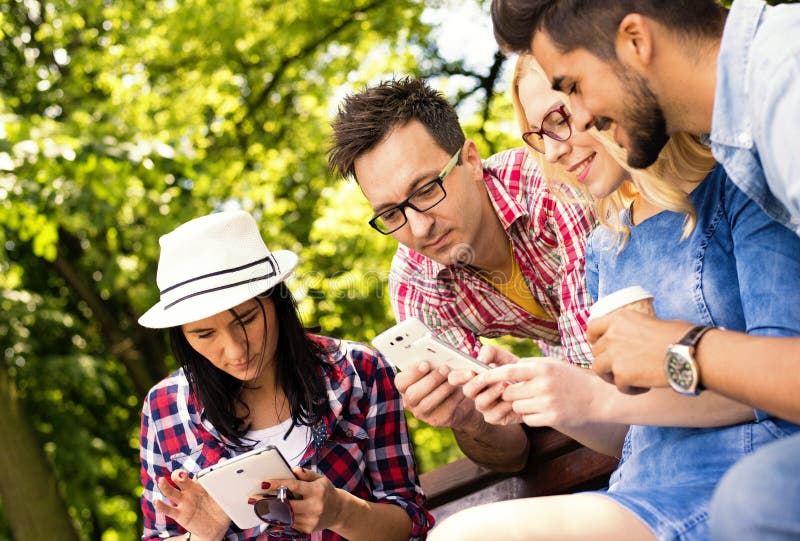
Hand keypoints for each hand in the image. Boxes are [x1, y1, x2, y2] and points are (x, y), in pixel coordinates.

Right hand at [154, 469, 229, 539]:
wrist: (217, 527)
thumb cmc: (220, 507)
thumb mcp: (223, 492)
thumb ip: (221, 477)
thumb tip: (222, 460)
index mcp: (199, 484)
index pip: (193, 474)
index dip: (191, 470)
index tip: (190, 469)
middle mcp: (189, 492)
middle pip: (180, 480)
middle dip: (178, 475)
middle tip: (181, 475)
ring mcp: (184, 503)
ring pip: (171, 492)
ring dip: (165, 487)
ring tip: (161, 481)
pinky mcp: (180, 515)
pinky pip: (169, 510)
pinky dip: (161, 506)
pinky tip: (157, 501)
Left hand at [256, 467, 341, 534]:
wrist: (339, 511)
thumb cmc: (326, 492)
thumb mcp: (320, 478)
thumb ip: (306, 474)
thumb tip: (293, 469)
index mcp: (316, 490)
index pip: (293, 486)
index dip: (277, 484)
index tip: (264, 483)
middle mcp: (314, 506)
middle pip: (286, 504)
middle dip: (267, 502)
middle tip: (253, 499)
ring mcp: (311, 520)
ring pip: (285, 516)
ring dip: (269, 512)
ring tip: (257, 507)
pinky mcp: (307, 529)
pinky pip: (288, 525)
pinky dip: (278, 521)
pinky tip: (268, 518)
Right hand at [394, 361, 479, 429]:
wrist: (459, 399)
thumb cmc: (444, 378)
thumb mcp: (437, 369)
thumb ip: (433, 364)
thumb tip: (439, 360)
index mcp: (405, 386)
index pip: (401, 381)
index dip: (412, 373)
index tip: (425, 363)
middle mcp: (410, 401)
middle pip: (413, 394)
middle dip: (431, 380)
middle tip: (445, 369)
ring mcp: (422, 413)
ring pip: (428, 403)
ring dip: (443, 389)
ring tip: (455, 379)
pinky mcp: (437, 421)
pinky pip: (445, 410)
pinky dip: (454, 398)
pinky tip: (461, 390)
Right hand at [452, 345, 520, 425]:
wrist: (534, 385)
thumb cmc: (515, 369)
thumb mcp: (504, 357)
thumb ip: (490, 352)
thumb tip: (479, 359)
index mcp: (472, 377)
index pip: (455, 378)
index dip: (458, 376)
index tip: (471, 371)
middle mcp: (475, 393)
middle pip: (467, 391)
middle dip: (476, 384)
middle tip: (486, 376)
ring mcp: (484, 406)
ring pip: (480, 403)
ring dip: (491, 393)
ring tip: (505, 384)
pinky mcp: (495, 418)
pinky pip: (494, 415)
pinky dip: (503, 407)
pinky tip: (513, 399)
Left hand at [470, 358, 603, 427]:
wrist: (597, 398)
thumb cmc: (570, 379)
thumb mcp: (550, 365)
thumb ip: (527, 366)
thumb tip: (499, 368)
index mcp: (542, 368)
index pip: (509, 371)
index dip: (491, 375)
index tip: (479, 378)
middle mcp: (544, 384)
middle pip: (509, 393)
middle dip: (510, 393)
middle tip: (521, 391)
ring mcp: (548, 402)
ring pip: (517, 407)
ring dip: (521, 405)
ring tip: (537, 400)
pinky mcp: (552, 418)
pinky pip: (528, 419)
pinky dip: (531, 416)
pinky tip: (544, 409)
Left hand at [587, 310, 692, 393]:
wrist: (689, 353)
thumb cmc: (680, 336)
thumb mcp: (650, 321)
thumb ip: (633, 330)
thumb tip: (634, 340)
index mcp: (619, 319)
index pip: (592, 328)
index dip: (595, 340)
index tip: (601, 347)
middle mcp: (612, 335)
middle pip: (596, 351)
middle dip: (607, 360)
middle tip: (623, 367)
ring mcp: (614, 355)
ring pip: (599, 369)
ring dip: (611, 375)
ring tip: (628, 379)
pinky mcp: (621, 374)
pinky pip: (618, 386)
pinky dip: (629, 389)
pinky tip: (644, 387)